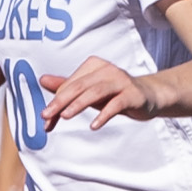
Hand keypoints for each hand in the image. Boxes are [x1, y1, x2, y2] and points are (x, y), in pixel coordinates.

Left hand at [38, 56, 163, 130]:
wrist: (149, 96)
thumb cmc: (116, 93)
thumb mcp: (89, 89)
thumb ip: (67, 86)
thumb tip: (42, 80)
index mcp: (94, 65)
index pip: (70, 84)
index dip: (56, 101)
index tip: (45, 118)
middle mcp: (107, 70)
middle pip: (80, 86)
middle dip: (61, 102)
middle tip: (46, 116)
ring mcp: (121, 81)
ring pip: (96, 92)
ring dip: (79, 104)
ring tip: (65, 116)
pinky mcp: (132, 95)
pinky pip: (116, 104)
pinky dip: (103, 114)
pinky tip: (93, 125)